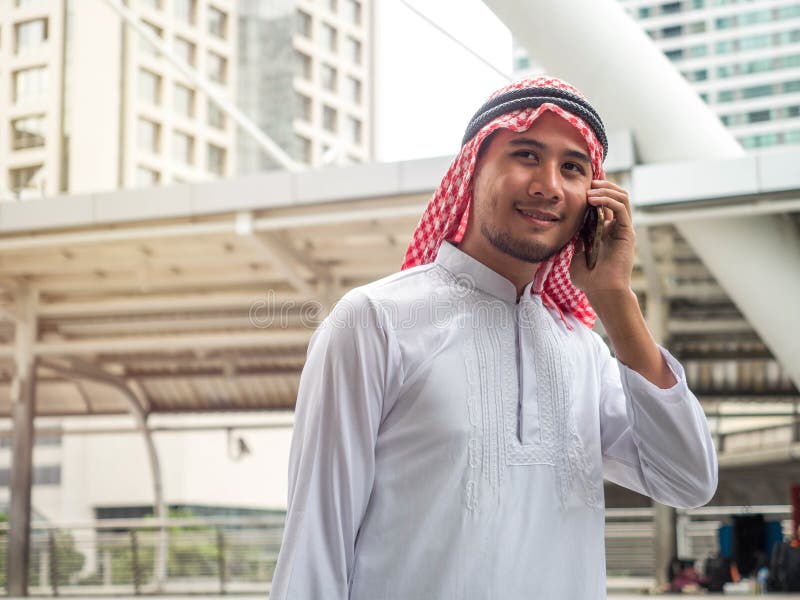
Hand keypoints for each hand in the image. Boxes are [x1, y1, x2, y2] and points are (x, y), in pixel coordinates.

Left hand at [569, 179, 635, 298]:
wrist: (601, 291)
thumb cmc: (589, 279)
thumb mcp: (577, 253)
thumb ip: (577, 238)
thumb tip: (573, 223)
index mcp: (605, 231)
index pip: (604, 203)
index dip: (596, 191)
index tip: (581, 185)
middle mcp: (616, 227)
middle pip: (616, 196)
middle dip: (603, 185)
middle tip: (588, 183)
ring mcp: (623, 229)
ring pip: (622, 198)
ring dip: (606, 190)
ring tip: (590, 190)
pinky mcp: (627, 232)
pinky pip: (621, 208)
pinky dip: (608, 200)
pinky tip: (593, 200)